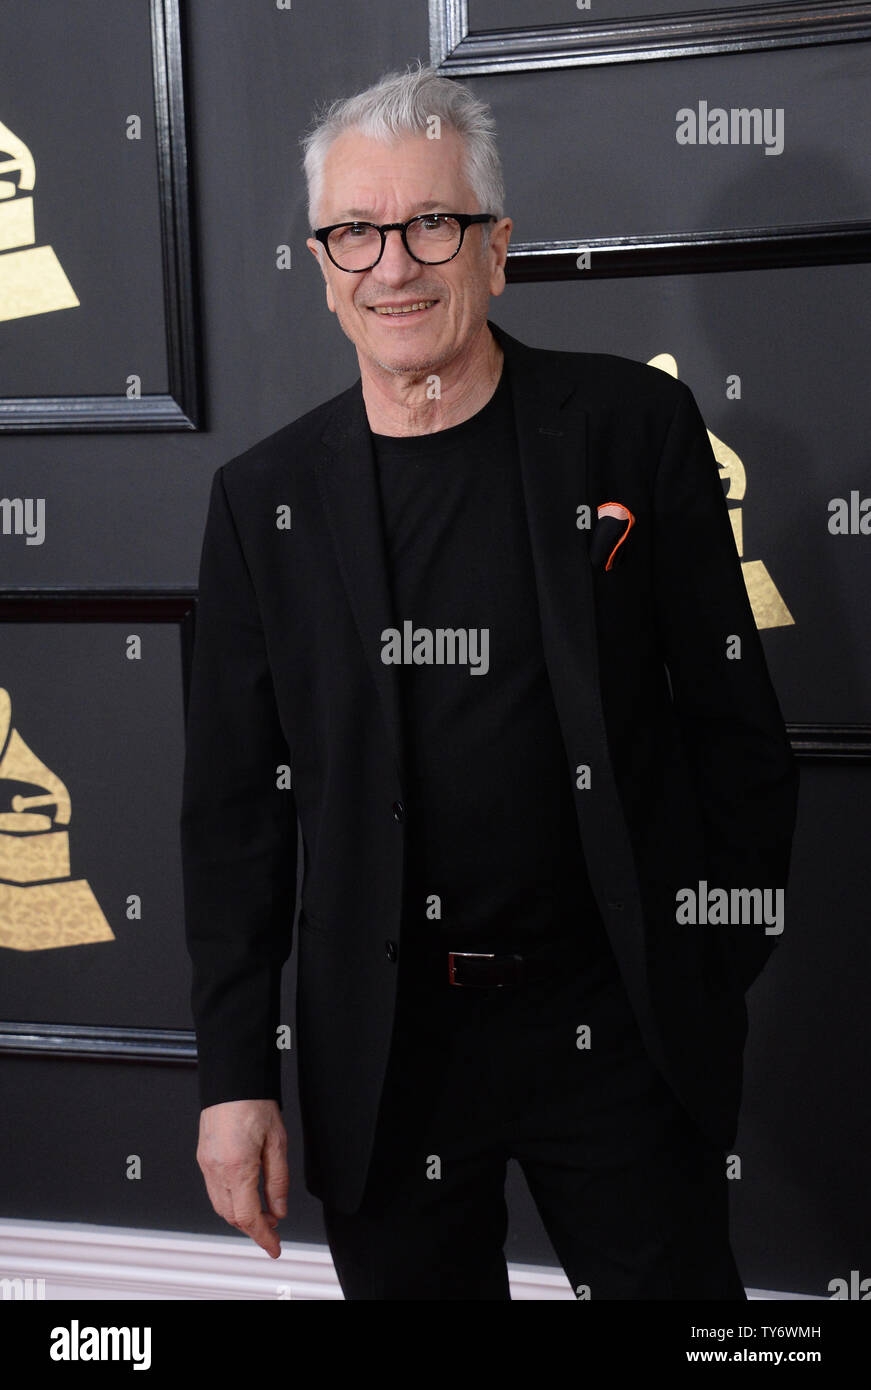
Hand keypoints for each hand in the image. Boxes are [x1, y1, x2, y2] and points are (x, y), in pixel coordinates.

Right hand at [197, 1099, 287, 1258]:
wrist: (233, 1081)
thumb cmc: (255, 1103)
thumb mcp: (278, 1142)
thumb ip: (278, 1180)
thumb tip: (279, 1210)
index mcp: (237, 1168)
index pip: (248, 1217)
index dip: (263, 1237)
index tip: (274, 1248)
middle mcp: (217, 1169)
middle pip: (232, 1216)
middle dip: (253, 1227)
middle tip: (274, 1226)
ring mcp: (206, 1164)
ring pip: (220, 1206)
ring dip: (240, 1215)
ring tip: (263, 1210)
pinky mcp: (203, 1157)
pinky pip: (214, 1190)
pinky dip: (229, 1200)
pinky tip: (245, 1194)